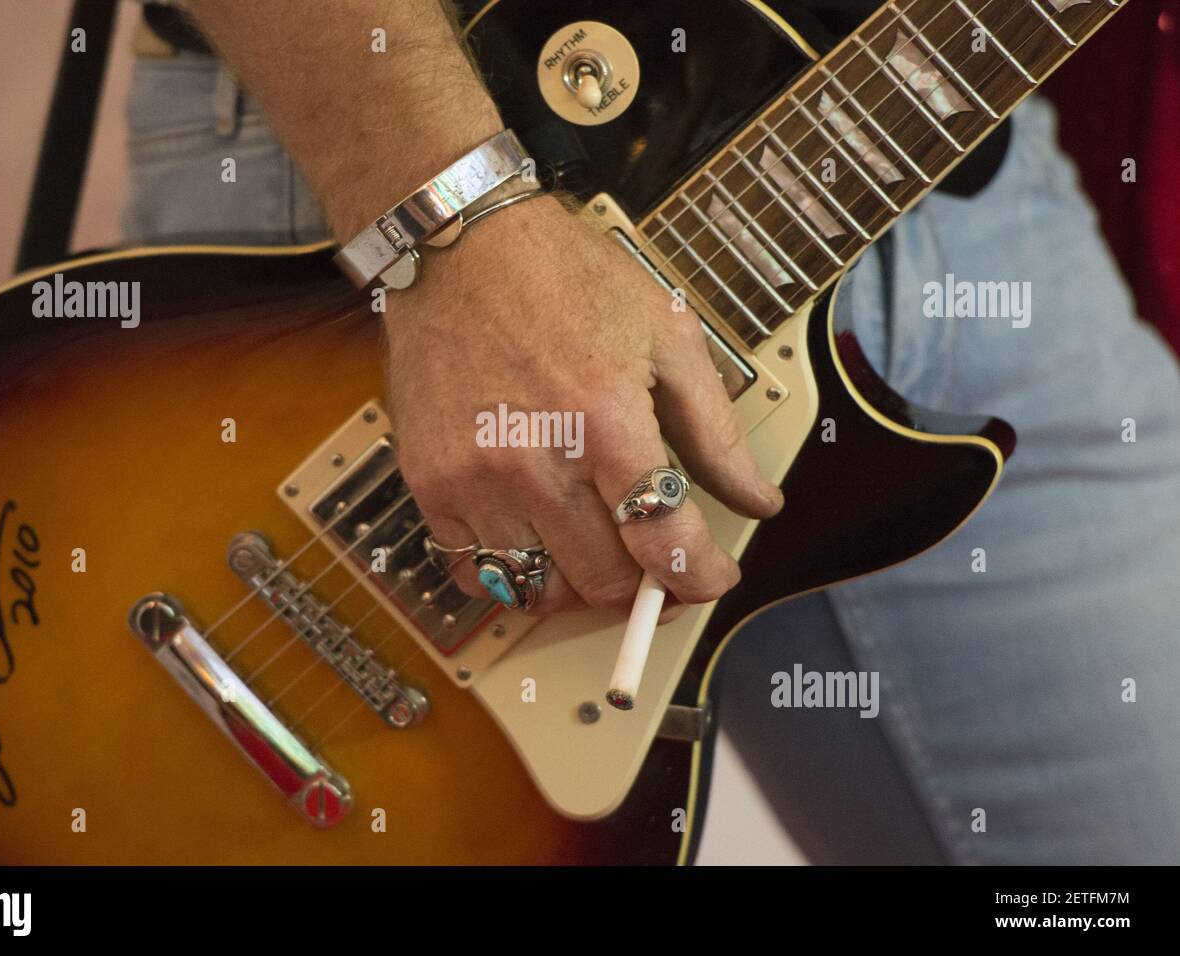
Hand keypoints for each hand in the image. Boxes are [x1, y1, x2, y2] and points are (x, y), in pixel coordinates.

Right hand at [383, 196, 783, 615]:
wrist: (460, 247)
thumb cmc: (564, 279)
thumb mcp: (666, 335)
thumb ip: (716, 431)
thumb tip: (758, 499)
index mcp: (605, 419)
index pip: (664, 542)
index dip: (703, 575)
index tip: (712, 574)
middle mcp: (536, 461)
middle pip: (605, 581)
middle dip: (649, 589)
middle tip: (661, 568)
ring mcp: (476, 479)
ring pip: (542, 589)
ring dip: (584, 588)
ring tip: (602, 556)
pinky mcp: (432, 484)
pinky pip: (477, 573)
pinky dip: (517, 576)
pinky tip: (542, 545)